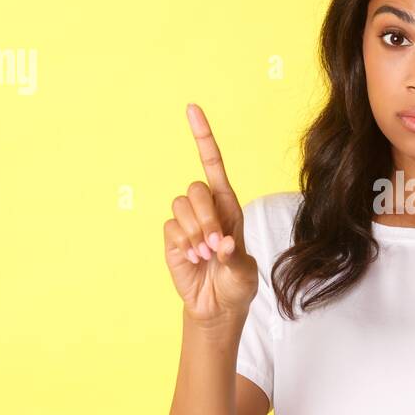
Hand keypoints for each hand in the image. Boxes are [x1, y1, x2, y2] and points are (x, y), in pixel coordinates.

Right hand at [163, 103, 258, 325]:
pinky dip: (182, 244)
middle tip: (215, 246)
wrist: (217, 306)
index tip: (191, 109)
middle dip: (205, 218)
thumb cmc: (237, 285)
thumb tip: (222, 243)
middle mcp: (207, 208)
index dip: (202, 136)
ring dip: (194, 233)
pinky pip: (171, 228)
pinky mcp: (172, 237)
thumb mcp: (244, 273)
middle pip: (196, 189)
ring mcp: (187, 222)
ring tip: (204, 255)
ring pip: (180, 207)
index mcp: (229, 205)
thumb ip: (234, 256)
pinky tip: (192, 258)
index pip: (212, 163)